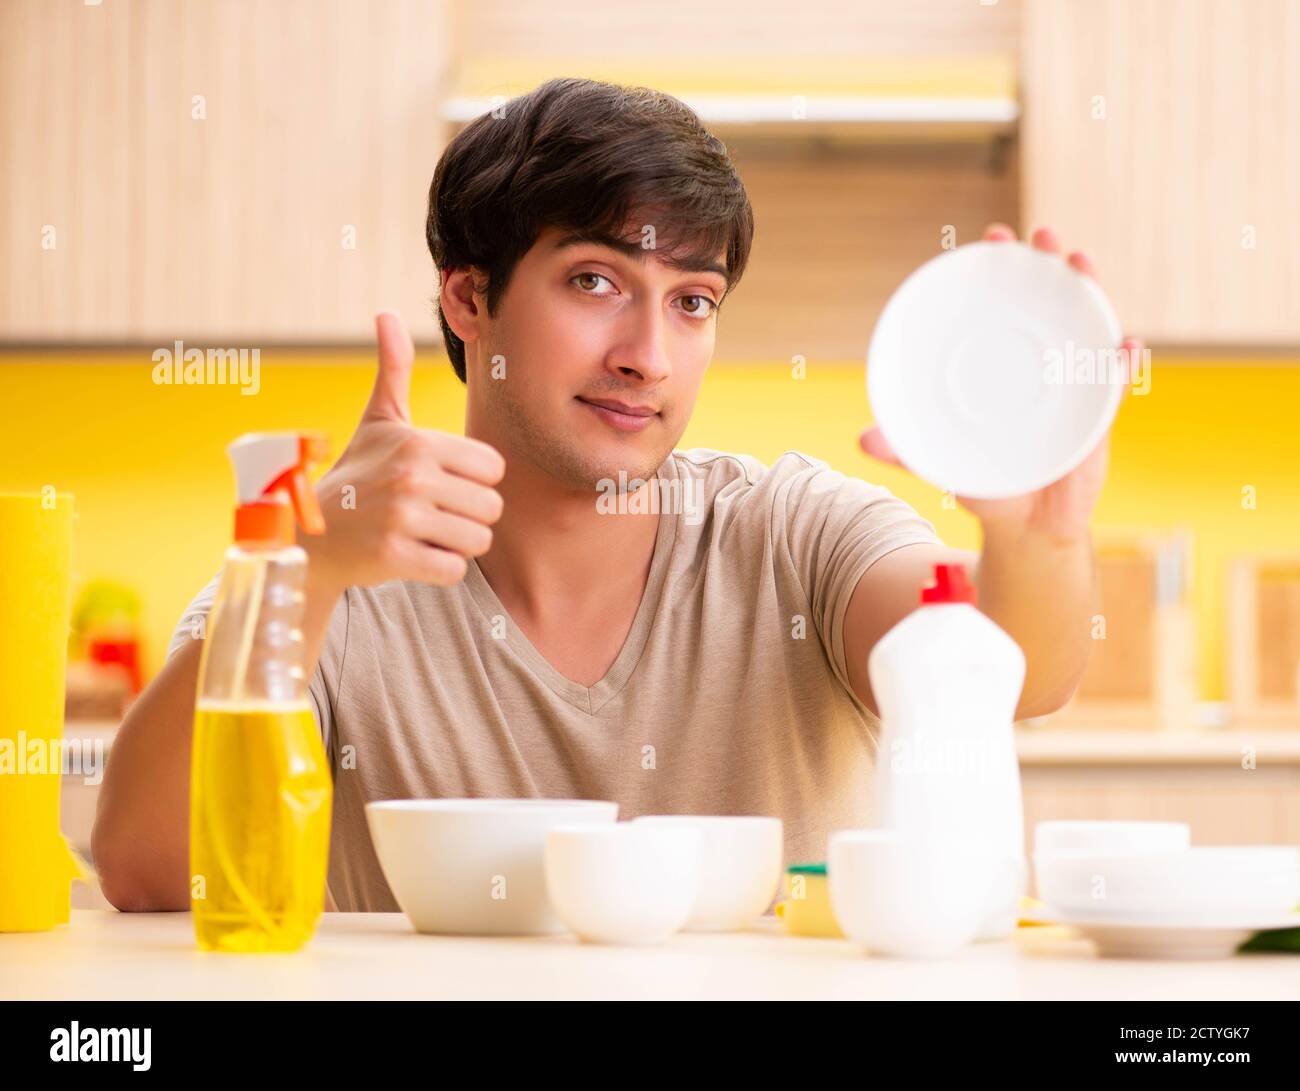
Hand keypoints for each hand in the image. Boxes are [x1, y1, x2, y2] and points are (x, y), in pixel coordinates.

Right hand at [303, 311, 505, 591]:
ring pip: (478, 540)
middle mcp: (411, 476)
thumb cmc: (356, 474)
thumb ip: (393, 370)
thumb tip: (386, 314)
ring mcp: (402, 519)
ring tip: (423, 532)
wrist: (310, 533)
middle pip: (491, 507)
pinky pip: (454, 569)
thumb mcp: (378, 421)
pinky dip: (440, 568)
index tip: (445, 482)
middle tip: (432, 513)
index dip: (475, 480)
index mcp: (418, 442)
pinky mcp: (394, 558)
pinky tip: (413, 554)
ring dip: (456, 543)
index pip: (494, 468)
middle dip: (469, 515)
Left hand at [859, 224, 1143, 543]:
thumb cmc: (985, 482)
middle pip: (1050, 301)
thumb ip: (904, 450)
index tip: (992, 235)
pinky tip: (1127, 344)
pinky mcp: (1100, 412)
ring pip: (1088, 325)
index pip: (1001, 304)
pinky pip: (1116, 379)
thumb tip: (861, 439)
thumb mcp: (940, 461)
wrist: (1026, 525)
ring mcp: (1073, 381)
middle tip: (1042, 235)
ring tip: (1082, 264)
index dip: (1000, 268)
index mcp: (999, 365)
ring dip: (1090, 291)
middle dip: (1048, 262)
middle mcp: (1039, 363)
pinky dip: (1124, 360)